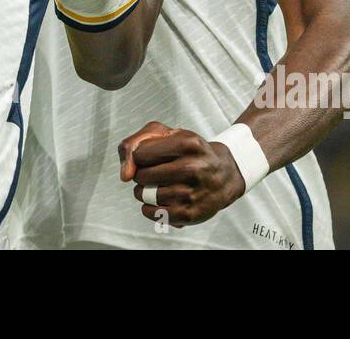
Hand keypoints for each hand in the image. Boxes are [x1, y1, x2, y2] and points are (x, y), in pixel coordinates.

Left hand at [118, 120, 243, 225]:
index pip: (139, 154)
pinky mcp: (191, 214)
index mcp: (187, 143)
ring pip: (146, 195)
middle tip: (152, 173)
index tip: (149, 158)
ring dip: (143, 192)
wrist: (224, 174)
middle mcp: (193, 167)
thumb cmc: (190, 152)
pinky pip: (153, 213)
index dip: (139, 157)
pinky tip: (158, 201)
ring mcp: (193, 192)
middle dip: (141, 175)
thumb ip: (136, 143)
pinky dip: (149, 208)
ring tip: (155, 187)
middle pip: (142, 175)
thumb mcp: (168, 135)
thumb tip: (125, 175)